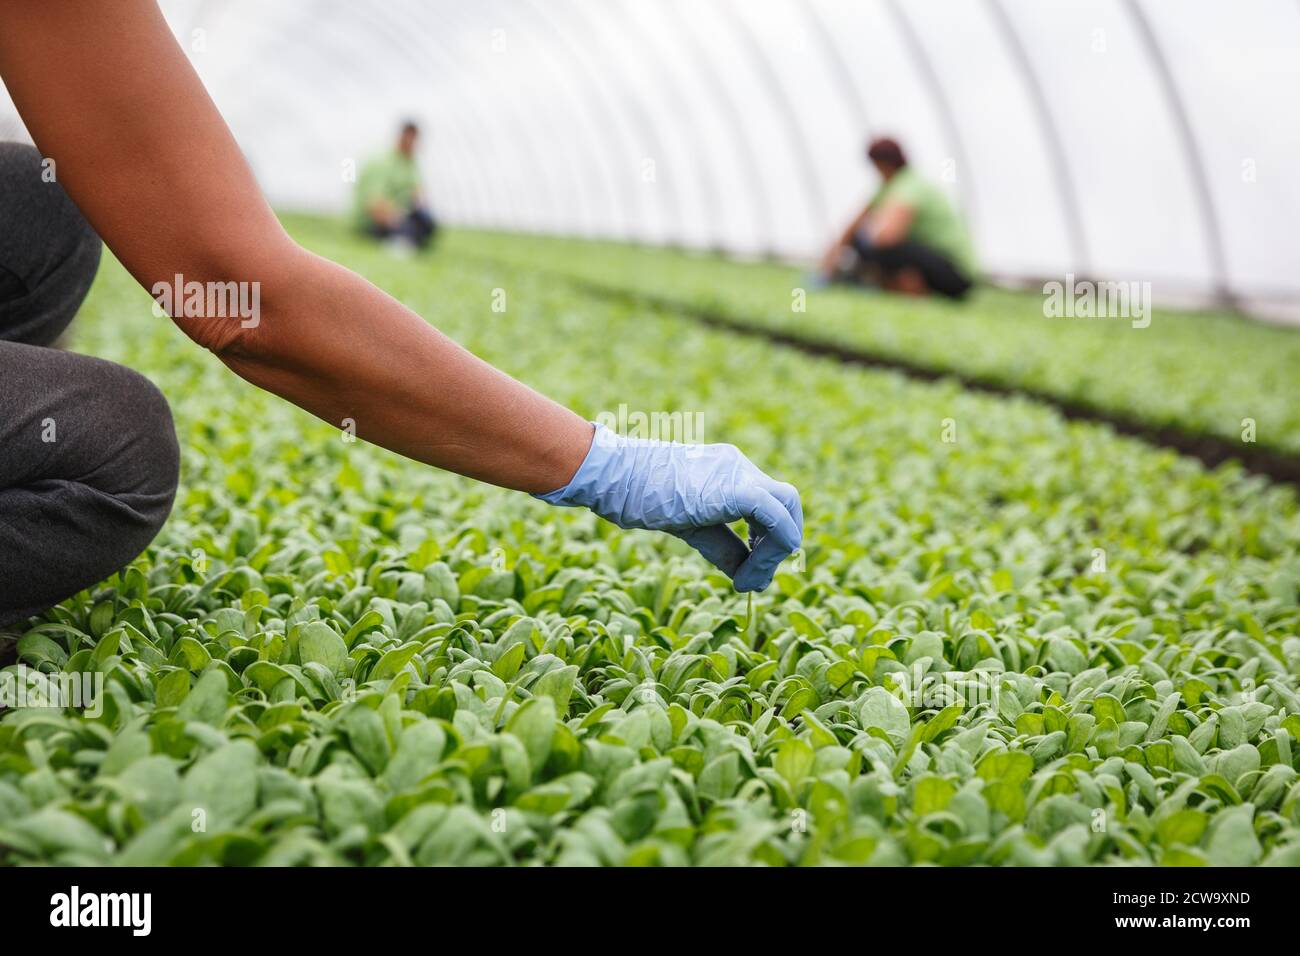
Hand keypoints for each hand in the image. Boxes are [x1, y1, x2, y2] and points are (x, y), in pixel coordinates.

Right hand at [535, 423, 803, 591]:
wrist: (616, 477)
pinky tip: (753, 574)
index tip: (750, 571)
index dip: (767, 540)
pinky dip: (773, 548)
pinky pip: (776, 517)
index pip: (768, 503)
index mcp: (728, 471)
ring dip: (778, 548)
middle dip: (780, 542)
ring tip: (751, 580)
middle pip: (786, 502)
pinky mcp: (739, 489)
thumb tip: (748, 578)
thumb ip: (723, 546)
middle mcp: (739, 467)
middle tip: (758, 575)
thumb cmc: (639, 497)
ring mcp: (740, 473)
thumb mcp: (691, 525)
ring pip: (787, 506)